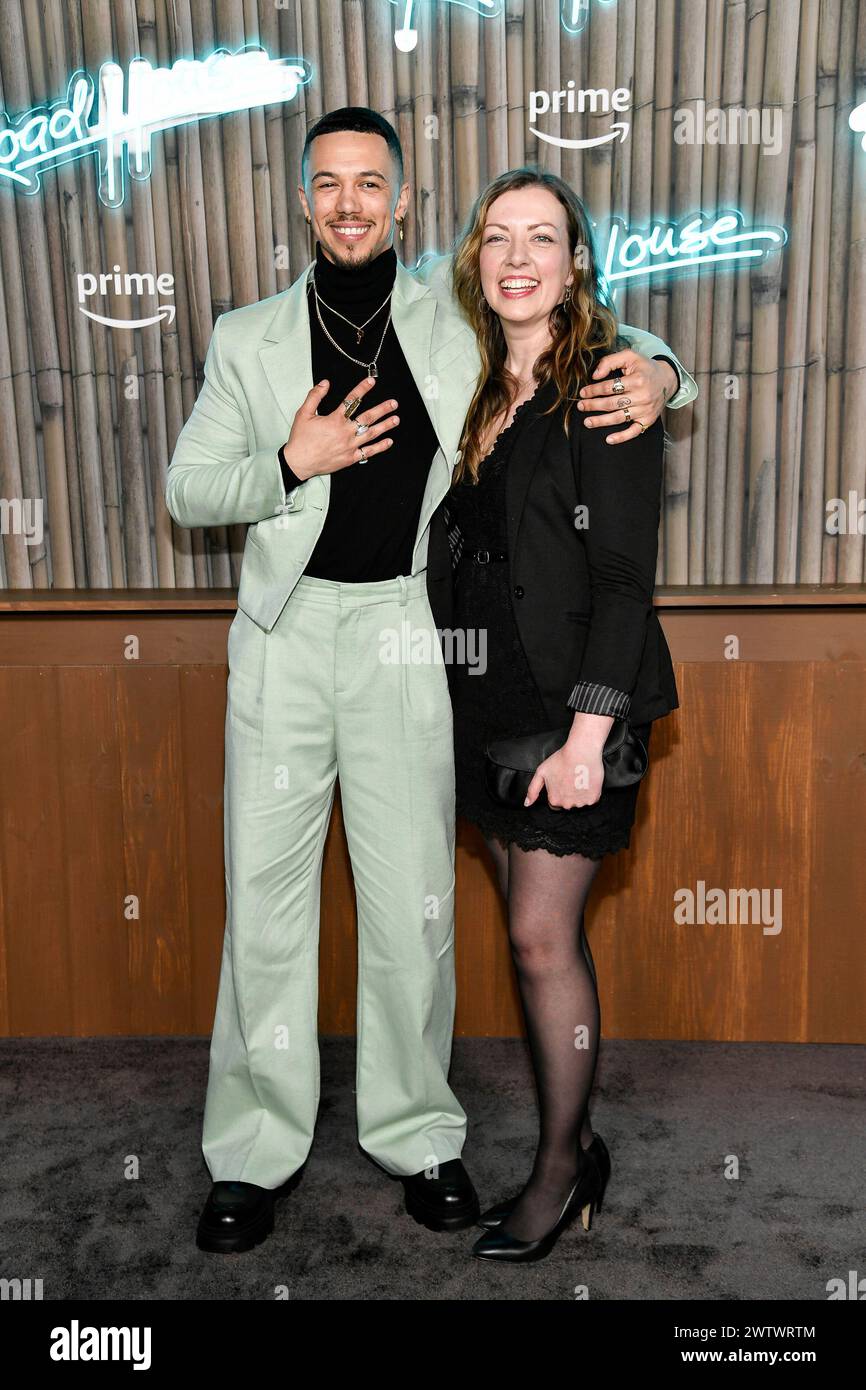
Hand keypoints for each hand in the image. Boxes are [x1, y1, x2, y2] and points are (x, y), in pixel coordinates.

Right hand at [282, 375, 399, 480]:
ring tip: (396, 419)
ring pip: (372, 434)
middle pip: (368, 418)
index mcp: (335, 420)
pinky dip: (379, 447)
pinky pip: (368, 452)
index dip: (362, 389)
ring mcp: (349, 446)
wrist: (298, 462)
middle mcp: (345, 432)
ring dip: (385, 426)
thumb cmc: (300, 438)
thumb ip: (315, 396)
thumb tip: (325, 383)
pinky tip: (389, 442)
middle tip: (394, 403)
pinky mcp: (350, 458)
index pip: (351, 400)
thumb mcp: (303, 413)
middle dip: (382, 409)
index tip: (372, 382)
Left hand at [524, 740, 604, 809]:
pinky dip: (590, 792)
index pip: (555, 803)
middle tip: (570, 778)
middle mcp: (567, 804)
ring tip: (579, 778)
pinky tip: (587, 780)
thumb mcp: (541, 772)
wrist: (581, 751)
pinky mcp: (593, 798)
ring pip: (579, 802)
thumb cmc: (561, 759)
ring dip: (579, 794)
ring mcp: (581, 802)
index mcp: (554, 800)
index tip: (561, 781)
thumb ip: (532, 790)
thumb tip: (527, 804)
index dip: (558, 792)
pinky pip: (591, 799)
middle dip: (568, 794)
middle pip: (567, 803)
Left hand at [577, 350, 675, 443]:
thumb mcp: (630, 356)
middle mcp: (642, 396)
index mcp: (638, 379)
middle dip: (593, 405)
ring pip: (619, 418)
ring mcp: (645, 410)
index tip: (583, 393)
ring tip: (587, 422)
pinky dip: (621, 437)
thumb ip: (610, 361)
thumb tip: (594, 376)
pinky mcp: (647, 420)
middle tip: (580, 406)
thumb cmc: (644, 368)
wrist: (667, 380)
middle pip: (612, 403)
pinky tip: (608, 440)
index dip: (594, 390)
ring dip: (601, 421)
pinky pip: (634, 432)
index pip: (610, 387)